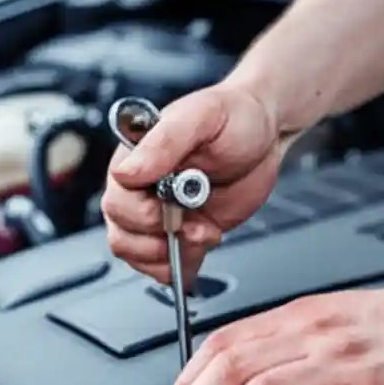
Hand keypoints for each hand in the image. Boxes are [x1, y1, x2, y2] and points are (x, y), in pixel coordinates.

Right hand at [101, 83, 283, 283]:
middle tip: (199, 225)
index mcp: (137, 159)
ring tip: (205, 234)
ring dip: (170, 257)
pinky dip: (180, 268)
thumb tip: (126, 173)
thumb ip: (164, 143)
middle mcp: (143, 188)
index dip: (143, 215)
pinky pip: (165, 264)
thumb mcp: (201, 118)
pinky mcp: (186, 231)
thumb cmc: (232, 115)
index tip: (173, 208)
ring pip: (138, 254)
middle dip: (161, 239)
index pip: (117, 200)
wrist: (267, 132)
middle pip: (123, 234)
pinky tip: (199, 252)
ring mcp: (163, 213)